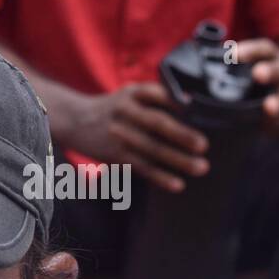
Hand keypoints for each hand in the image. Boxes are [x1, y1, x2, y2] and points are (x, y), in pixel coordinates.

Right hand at [65, 82, 209, 192]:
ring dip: (177, 159)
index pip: (157, 94)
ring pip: (151, 148)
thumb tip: (194, 105)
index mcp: (132, 93)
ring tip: (201, 168)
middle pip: (156, 122)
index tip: (198, 110)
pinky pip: (141, 166)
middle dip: (181, 134)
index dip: (176, 102)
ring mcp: (118, 134)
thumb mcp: (130, 95)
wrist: (74, 120)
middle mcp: (125, 111)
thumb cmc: (115, 109)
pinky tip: (177, 184)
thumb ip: (158, 98)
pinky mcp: (115, 154)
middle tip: (203, 145)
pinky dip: (159, 176)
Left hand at [234, 38, 278, 132]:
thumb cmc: (256, 78)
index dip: (249, 50)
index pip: (263, 49)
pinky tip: (270, 123)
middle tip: (257, 74)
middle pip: (278, 69)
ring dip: (277, 101)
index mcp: (269, 57)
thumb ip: (227, 64)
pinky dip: (276, 121)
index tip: (232, 53)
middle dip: (268, 71)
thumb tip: (189, 66)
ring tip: (270, 105)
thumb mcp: (248, 65)